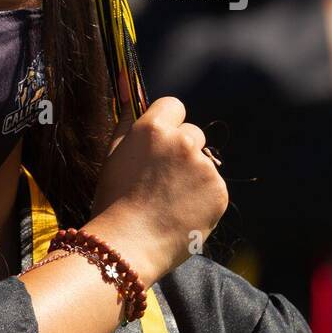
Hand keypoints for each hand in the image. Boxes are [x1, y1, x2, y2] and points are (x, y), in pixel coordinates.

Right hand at [86, 96, 227, 287]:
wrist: (127, 244)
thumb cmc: (112, 200)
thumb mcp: (112, 157)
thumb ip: (125, 121)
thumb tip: (126, 87)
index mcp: (153, 129)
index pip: (173, 105)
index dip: (166, 123)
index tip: (158, 141)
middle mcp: (183, 142)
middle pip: (191, 134)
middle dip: (180, 151)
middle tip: (158, 179)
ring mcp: (204, 167)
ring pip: (202, 163)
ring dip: (190, 176)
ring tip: (167, 201)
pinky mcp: (219, 191)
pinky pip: (212, 187)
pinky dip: (200, 198)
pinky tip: (179, 212)